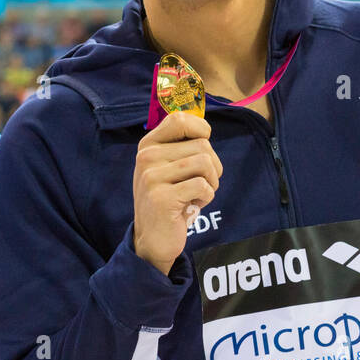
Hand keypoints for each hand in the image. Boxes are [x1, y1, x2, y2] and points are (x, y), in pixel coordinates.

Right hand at [132, 111, 221, 275]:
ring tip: (198, 194)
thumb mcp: (166, 168)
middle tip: (202, 184)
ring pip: (205, 163)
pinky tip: (193, 205)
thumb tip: (204, 127)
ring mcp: (152, 177)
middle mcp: (147, 157)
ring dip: (212, 182)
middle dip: (213, 166)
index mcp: (148, 145)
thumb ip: (180, 147)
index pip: (179, 119)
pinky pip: (203, 186)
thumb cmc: (168, 199)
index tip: (204, 147)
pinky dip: (207, 197)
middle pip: (202, 145)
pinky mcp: (162, 198)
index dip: (201, 129)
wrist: (152, 240)